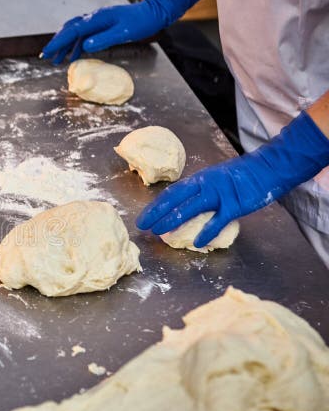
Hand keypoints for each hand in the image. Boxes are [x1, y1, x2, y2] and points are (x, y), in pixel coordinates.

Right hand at [41, 0, 208, 63]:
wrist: (153, 13)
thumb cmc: (141, 22)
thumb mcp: (124, 32)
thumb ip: (104, 39)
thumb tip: (85, 46)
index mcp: (96, 19)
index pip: (72, 31)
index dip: (58, 42)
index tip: (47, 52)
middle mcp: (93, 18)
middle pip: (69, 30)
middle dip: (57, 43)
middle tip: (46, 56)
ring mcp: (96, 21)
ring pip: (74, 33)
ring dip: (65, 46)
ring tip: (57, 60)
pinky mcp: (101, 25)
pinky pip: (83, 35)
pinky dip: (75, 45)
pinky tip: (74, 56)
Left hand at [137, 112, 328, 247]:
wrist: (268, 168)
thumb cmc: (240, 175)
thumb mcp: (214, 178)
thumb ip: (200, 191)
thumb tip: (182, 207)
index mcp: (199, 179)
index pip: (171, 192)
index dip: (156, 205)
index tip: (143, 217)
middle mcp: (205, 184)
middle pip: (175, 199)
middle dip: (157, 212)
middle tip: (142, 226)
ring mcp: (220, 194)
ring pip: (191, 207)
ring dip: (173, 220)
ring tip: (160, 232)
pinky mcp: (236, 205)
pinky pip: (219, 220)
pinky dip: (207, 231)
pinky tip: (197, 242)